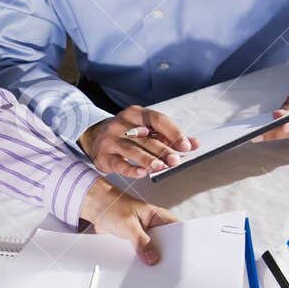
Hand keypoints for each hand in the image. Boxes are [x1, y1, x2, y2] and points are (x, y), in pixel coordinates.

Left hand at [79, 177, 176, 264]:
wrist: (95, 206)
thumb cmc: (112, 205)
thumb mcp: (128, 225)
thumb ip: (141, 242)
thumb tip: (152, 257)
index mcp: (158, 216)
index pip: (177, 231)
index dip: (180, 245)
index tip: (179, 258)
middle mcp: (154, 226)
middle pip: (166, 244)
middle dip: (164, 255)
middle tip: (162, 266)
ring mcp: (145, 234)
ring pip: (153, 250)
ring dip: (149, 258)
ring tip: (148, 267)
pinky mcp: (135, 241)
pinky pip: (141, 252)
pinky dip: (139, 258)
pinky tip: (136, 264)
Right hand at [80, 106, 194, 176]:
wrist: (94, 137)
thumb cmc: (126, 133)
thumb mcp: (146, 129)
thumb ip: (169, 136)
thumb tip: (195, 143)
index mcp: (136, 114)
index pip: (157, 120)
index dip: (173, 132)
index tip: (186, 146)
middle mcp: (121, 124)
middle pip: (146, 138)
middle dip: (163, 150)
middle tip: (176, 160)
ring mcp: (111, 140)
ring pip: (132, 150)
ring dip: (148, 159)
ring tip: (161, 167)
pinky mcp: (103, 156)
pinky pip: (118, 163)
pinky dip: (131, 169)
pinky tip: (142, 173)